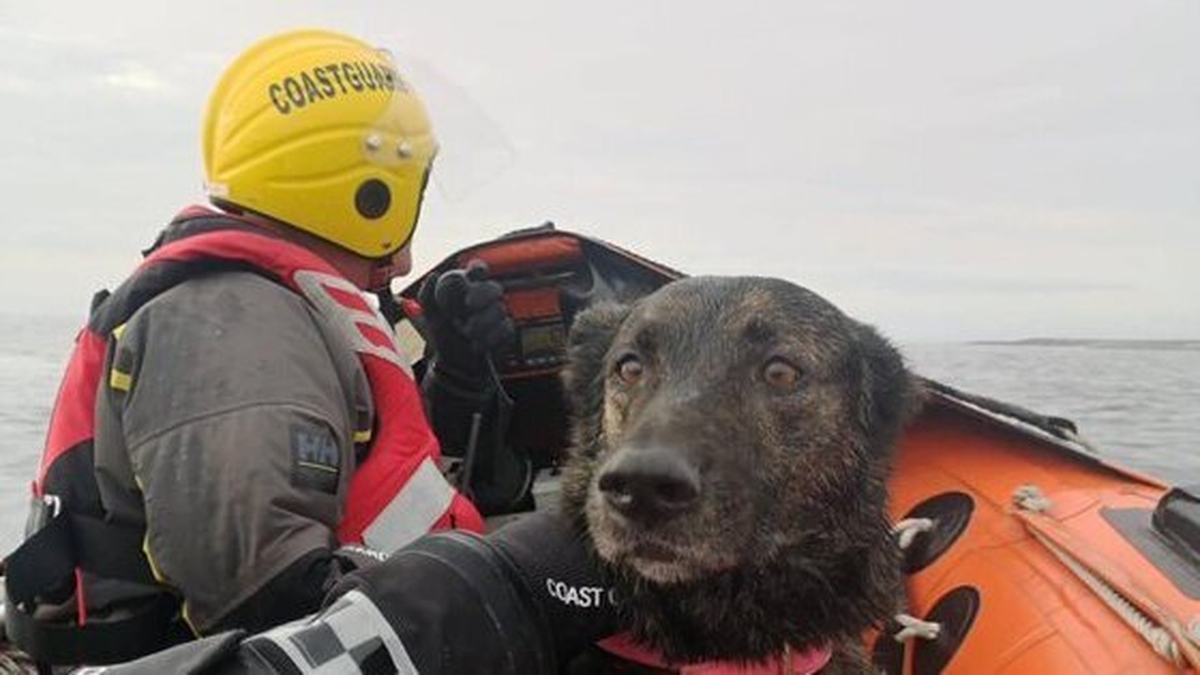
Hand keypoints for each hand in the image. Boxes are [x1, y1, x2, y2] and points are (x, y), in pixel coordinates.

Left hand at [418, 259, 514, 376]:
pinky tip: (477, 344)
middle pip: (494, 287)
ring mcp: (496, 314)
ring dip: (481, 323)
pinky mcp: (505, 330)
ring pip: (499, 309)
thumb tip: (434, 276)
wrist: (456, 362)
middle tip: (468, 304)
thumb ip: (427, 295)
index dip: (478, 268)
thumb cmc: (444, 334)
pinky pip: (505, 328)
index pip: (478, 269)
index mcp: (467, 289)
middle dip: (482, 294)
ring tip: (466, 333)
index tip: (474, 275)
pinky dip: (489, 338)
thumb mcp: (430, 316)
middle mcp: (484, 299)